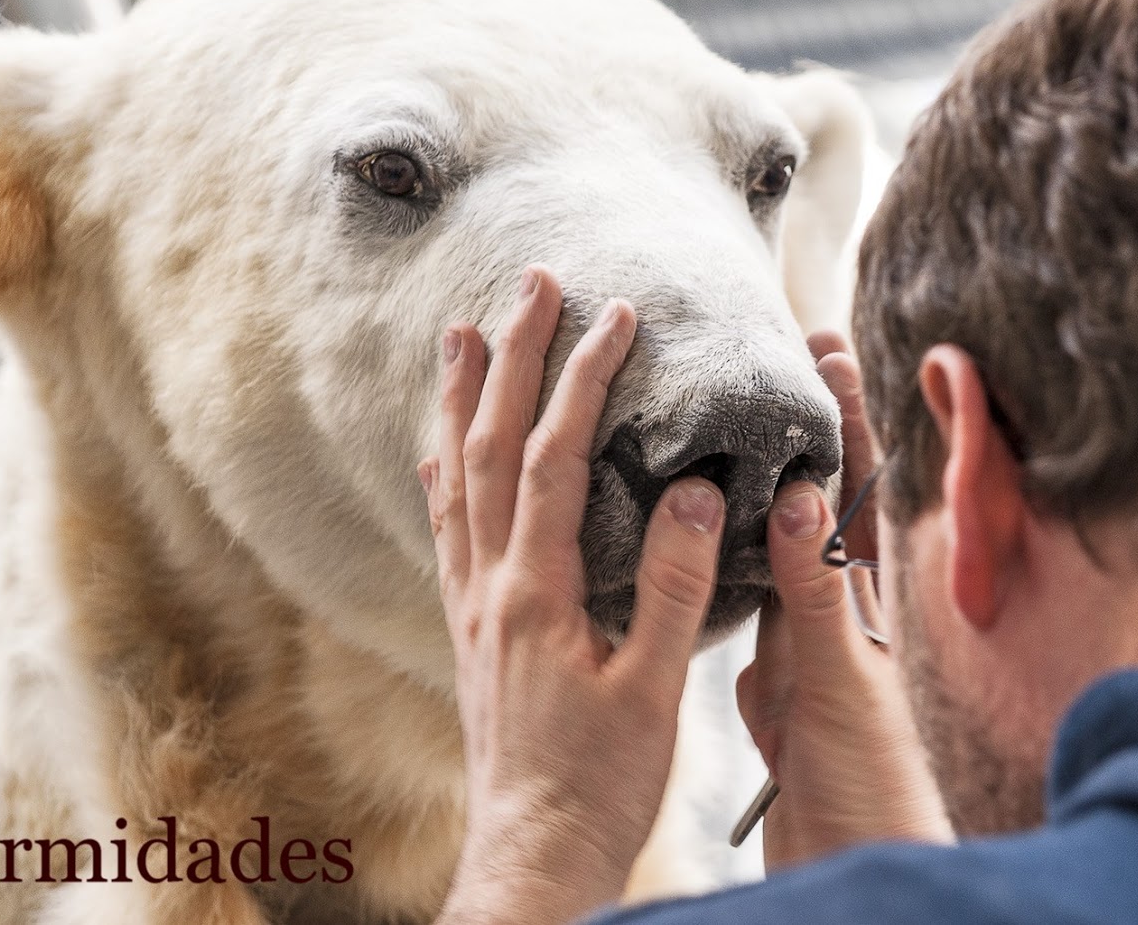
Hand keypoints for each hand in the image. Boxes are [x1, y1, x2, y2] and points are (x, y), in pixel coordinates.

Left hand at [424, 267, 725, 924]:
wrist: (530, 850)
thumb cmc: (599, 782)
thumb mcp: (652, 691)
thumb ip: (675, 589)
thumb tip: (699, 494)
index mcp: (536, 592)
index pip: (552, 459)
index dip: (582, 381)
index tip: (615, 316)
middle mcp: (489, 585)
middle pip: (489, 447)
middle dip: (508, 358)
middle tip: (525, 285)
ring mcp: (471, 604)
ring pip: (453, 479)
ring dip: (459, 402)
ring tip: (460, 336)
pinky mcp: (470, 627)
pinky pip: (445, 529)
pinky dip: (443, 473)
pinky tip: (438, 453)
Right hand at [736, 332, 953, 869]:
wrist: (852, 863)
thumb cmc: (867, 780)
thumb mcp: (840, 680)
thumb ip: (817, 593)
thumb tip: (799, 491)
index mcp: (865, 601)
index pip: (862, 487)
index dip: (848, 415)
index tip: (826, 346)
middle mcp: (836, 608)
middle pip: (817, 499)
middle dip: (798, 428)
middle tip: (766, 359)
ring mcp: (800, 641)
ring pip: (773, 544)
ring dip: (752, 482)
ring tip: (716, 419)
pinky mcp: (768, 679)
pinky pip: (740, 601)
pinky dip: (718, 558)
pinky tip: (686, 530)